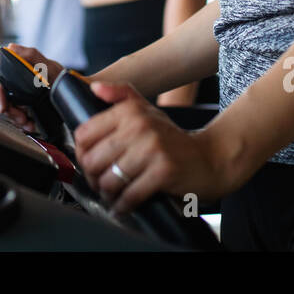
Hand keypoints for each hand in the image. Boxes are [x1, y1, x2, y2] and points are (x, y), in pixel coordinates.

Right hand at [0, 43, 62, 132]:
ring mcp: (24, 92)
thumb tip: (11, 48)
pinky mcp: (29, 103)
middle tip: (22, 120)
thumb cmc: (64, 78)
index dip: (0, 94)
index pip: (1, 80)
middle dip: (11, 111)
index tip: (4, 108)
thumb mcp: (49, 67)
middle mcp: (20, 79)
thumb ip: (32, 56)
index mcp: (21, 68)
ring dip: (18, 119)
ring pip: (12, 108)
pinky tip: (31, 125)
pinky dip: (24, 121)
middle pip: (5, 97)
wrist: (78, 92)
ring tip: (29, 125)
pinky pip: (20, 114)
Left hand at [73, 81, 230, 215]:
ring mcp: (152, 149)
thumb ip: (121, 95)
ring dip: (107, 194)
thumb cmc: (173, 139)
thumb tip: (95, 88)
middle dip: (92, 178)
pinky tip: (123, 205)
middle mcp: (139, 126)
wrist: (211, 158)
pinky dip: (123, 205)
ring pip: (109, 180)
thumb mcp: (147, 110)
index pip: (84, 134)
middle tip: (100, 183)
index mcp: (130, 110)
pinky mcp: (163, 172)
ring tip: (111, 195)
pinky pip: (129, 196)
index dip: (82, 153)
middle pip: (92, 160)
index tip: (90, 162)